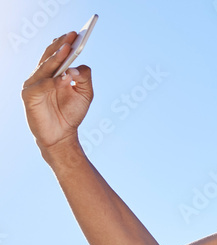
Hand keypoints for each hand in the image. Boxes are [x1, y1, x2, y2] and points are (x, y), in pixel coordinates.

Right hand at [22, 32, 93, 152]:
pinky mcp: (29, 96)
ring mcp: (33, 84)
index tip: (75, 33)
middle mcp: (41, 75)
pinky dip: (52, 82)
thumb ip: (83, 77)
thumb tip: (76, 67)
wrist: (62, 135)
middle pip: (49, 57)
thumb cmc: (72, 113)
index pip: (56, 53)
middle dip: (61, 46)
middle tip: (71, 36)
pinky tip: (63, 78)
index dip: (64, 43)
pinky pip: (41, 86)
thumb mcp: (85, 93)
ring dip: (56, 58)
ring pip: (45, 68)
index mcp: (52, 72)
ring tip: (67, 49)